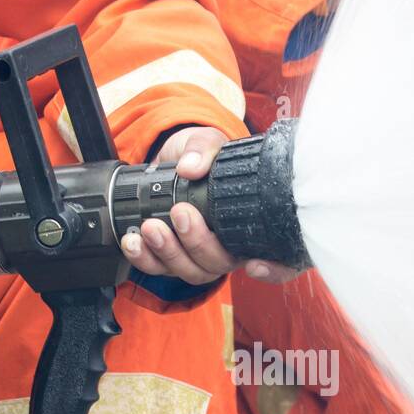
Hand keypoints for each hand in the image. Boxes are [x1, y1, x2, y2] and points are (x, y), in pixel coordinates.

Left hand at [120, 126, 295, 285]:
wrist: (172, 162)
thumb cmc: (203, 157)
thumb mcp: (207, 141)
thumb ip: (202, 149)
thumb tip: (191, 166)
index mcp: (252, 225)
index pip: (280, 261)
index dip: (274, 270)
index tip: (255, 264)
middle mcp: (230, 248)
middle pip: (220, 264)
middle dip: (197, 244)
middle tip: (180, 213)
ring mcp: (199, 257)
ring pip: (191, 272)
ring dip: (168, 253)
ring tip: (151, 227)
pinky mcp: (171, 259)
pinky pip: (160, 270)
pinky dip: (145, 259)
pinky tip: (133, 242)